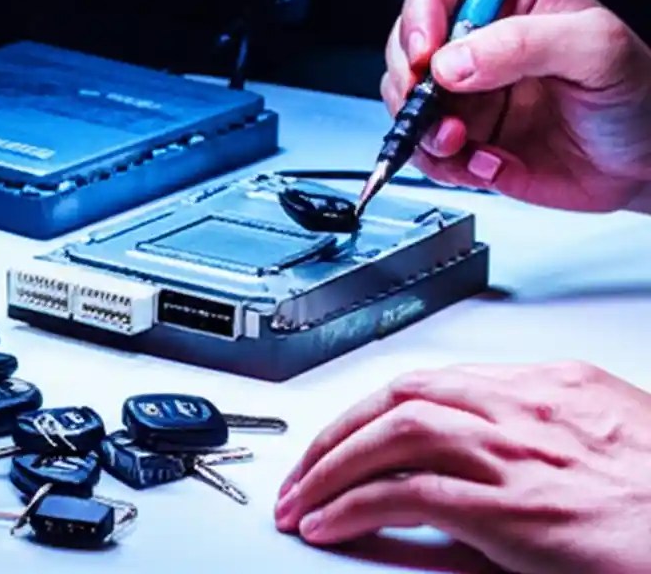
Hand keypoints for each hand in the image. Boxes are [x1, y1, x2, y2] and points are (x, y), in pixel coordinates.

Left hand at [273, 361, 650, 573]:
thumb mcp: (606, 443)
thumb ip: (539, 436)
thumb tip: (477, 459)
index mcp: (550, 386)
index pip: (434, 382)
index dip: (373, 408)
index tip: (343, 434)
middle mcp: (526, 408)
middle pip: (400, 398)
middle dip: (337, 432)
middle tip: (302, 468)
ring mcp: (517, 455)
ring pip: (391, 436)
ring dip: (331, 466)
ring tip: (300, 499)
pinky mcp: (512, 510)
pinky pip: (406, 496)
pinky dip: (353, 505)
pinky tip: (328, 522)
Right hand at [383, 0, 650, 212]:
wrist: (645, 166)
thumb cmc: (638, 96)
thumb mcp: (597, 49)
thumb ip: (526, 43)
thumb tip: (453, 62)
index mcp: (511, 0)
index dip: (421, 11)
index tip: (427, 50)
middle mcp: (479, 44)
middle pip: (407, 44)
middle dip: (410, 78)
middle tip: (431, 101)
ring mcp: (467, 95)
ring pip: (405, 101)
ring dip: (421, 126)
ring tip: (460, 140)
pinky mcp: (465, 141)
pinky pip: (425, 150)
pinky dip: (443, 163)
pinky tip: (484, 162)